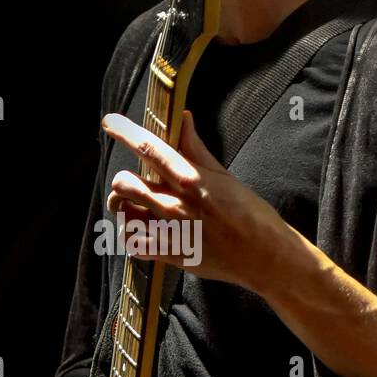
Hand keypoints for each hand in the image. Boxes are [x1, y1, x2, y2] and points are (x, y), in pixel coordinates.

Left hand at [102, 108, 283, 291]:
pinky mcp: (171, 256)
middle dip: (122, 182)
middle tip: (131, 184)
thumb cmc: (252, 214)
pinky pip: (134, 245)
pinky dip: (131, 237)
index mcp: (191, 180)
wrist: (265, 256)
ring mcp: (171, 233)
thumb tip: (184, 119)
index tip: (110, 124)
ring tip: (134, 209)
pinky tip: (141, 231)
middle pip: (126, 184)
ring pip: (124, 216)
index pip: (149, 149)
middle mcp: (176, 205)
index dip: (125, 133)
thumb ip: (197, 150)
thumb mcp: (225, 177)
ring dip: (124, 209)